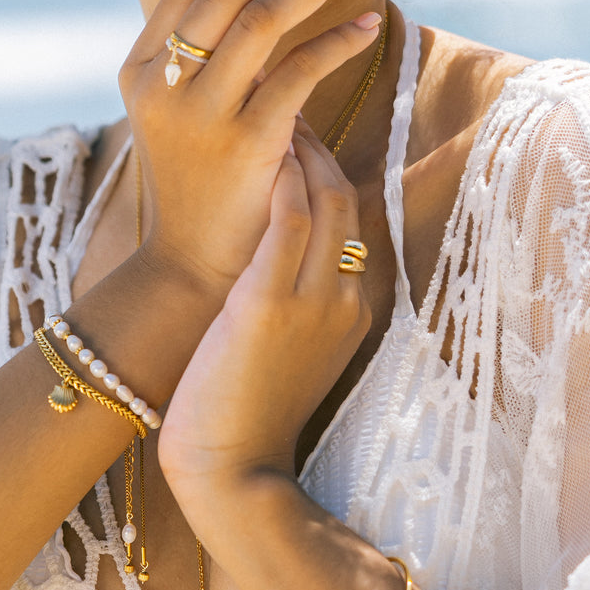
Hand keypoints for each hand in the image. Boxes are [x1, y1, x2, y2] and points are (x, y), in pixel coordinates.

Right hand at [119, 0, 378, 295]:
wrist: (193, 263)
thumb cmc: (199, 179)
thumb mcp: (183, 109)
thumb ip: (205, 54)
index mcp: (141, 65)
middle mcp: (160, 82)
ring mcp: (197, 114)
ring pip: (260, 20)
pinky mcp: (243, 145)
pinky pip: (297, 74)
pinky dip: (336, 42)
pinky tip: (368, 23)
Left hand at [158, 125, 371, 498]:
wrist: (235, 475)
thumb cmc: (249, 417)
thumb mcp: (290, 355)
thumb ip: (294, 306)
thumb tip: (268, 264)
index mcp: (354, 312)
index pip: (351, 224)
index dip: (330, 174)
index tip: (303, 144)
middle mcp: (345, 299)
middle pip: (345, 200)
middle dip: (320, 150)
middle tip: (290, 113)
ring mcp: (315, 300)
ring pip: (324, 199)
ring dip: (301, 151)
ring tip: (274, 118)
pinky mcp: (272, 302)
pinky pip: (289, 219)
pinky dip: (282, 177)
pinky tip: (265, 151)